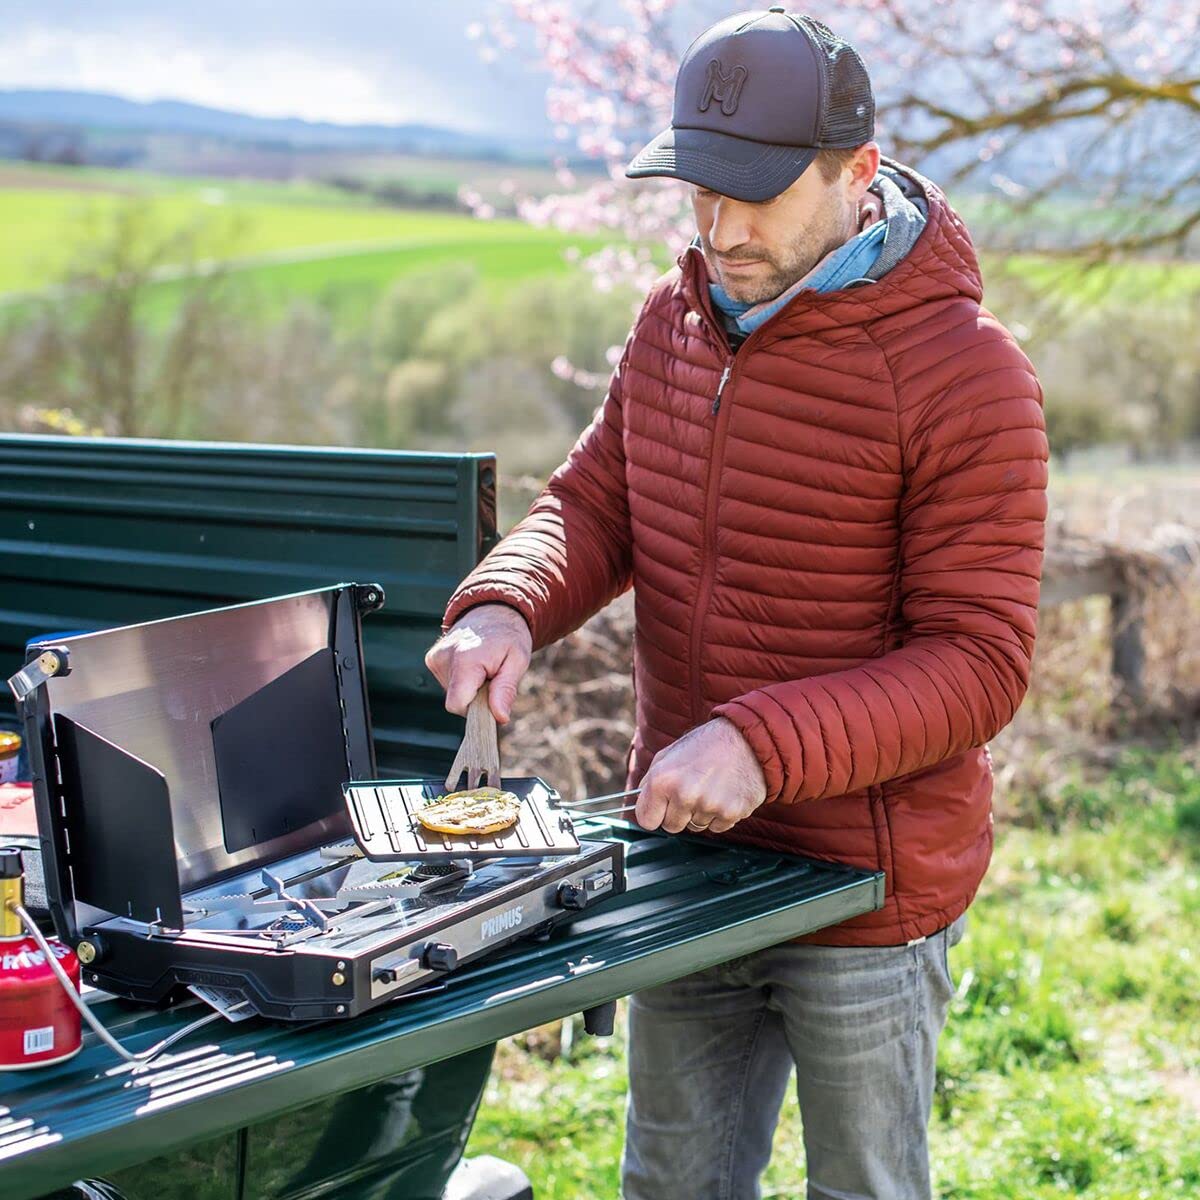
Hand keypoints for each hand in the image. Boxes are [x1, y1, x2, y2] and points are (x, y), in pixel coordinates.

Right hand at [424, 604, 532, 723]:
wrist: (493, 610)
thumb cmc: (508, 637)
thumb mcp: (518, 661)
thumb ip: (506, 690)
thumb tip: (499, 717)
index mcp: (465, 659)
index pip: (457, 705)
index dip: (476, 711)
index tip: (492, 700)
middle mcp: (444, 658)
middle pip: (457, 702)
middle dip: (477, 698)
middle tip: (492, 678)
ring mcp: (435, 658)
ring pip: (452, 694)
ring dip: (470, 689)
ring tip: (483, 668)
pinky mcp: (432, 659)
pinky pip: (448, 685)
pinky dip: (462, 681)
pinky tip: (472, 665)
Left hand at [635, 718, 766, 834]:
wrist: (748, 739)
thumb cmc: (707, 744)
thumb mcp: (670, 754)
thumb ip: (651, 780)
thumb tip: (638, 801)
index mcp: (663, 779)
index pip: (646, 820)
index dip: (654, 813)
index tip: (661, 807)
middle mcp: (684, 795)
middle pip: (671, 827)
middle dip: (678, 814)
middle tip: (692, 791)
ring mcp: (708, 806)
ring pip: (695, 827)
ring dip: (701, 813)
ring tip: (711, 787)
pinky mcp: (731, 813)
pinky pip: (717, 828)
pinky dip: (720, 815)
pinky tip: (725, 793)